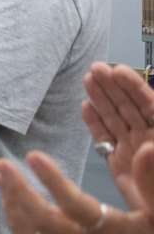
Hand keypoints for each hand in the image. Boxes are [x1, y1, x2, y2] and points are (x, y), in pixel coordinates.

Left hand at [0, 148, 153, 233]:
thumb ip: (153, 183)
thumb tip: (147, 149)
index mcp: (115, 233)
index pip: (76, 206)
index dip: (53, 181)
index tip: (33, 155)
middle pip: (43, 221)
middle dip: (18, 191)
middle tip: (3, 164)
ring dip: (13, 208)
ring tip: (2, 180)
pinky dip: (19, 228)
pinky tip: (11, 208)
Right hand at [83, 62, 153, 209]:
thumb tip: (149, 148)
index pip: (151, 108)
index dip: (136, 88)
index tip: (119, 71)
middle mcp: (149, 142)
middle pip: (131, 108)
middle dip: (114, 88)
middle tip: (96, 69)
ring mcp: (134, 152)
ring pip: (117, 120)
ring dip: (102, 99)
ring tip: (87, 79)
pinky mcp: (120, 164)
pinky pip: (106, 139)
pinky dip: (95, 123)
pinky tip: (85, 107)